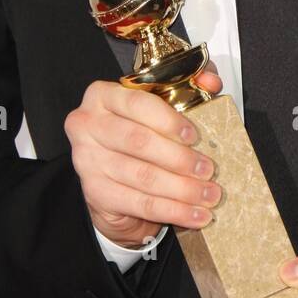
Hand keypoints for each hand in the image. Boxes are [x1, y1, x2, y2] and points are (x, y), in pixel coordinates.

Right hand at [65, 61, 222, 246]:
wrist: (115, 175)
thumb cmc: (142, 132)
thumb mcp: (163, 103)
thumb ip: (190, 86)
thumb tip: (211, 81)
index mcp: (103, 95)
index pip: (137, 102)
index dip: (168, 120)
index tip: (194, 135)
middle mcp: (87, 125)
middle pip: (138, 142)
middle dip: (179, 159)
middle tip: (208, 170)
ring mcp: (86, 160)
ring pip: (142, 176)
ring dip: (182, 189)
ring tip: (209, 195)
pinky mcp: (94, 191)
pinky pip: (139, 203)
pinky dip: (172, 211)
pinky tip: (196, 215)